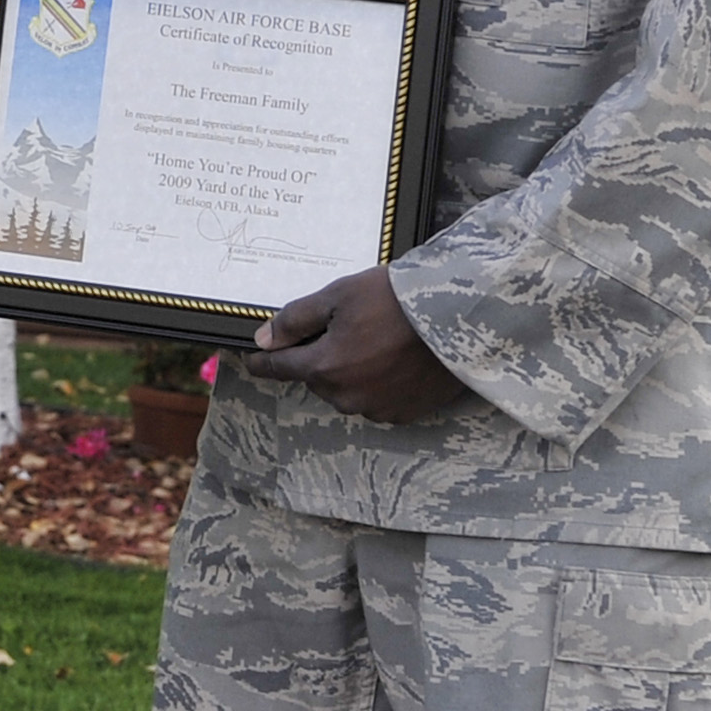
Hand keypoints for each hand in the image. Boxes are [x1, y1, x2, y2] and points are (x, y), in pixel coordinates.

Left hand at [240, 267, 466, 423]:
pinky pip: (377, 400)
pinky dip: (377, 383)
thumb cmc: (394, 300)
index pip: (280, 369)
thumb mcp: (337, 296)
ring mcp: (378, 409)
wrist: (457, 317)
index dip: (263, 362)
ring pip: (347, 391)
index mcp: (325, 368)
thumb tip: (265, 340)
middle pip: (316, 378)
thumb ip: (295, 320)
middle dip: (319, 357)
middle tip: (341, 329)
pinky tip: (394, 360)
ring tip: (374, 341)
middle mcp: (347, 397)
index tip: (252, 360)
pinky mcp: (406, 413)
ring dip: (349, 372)